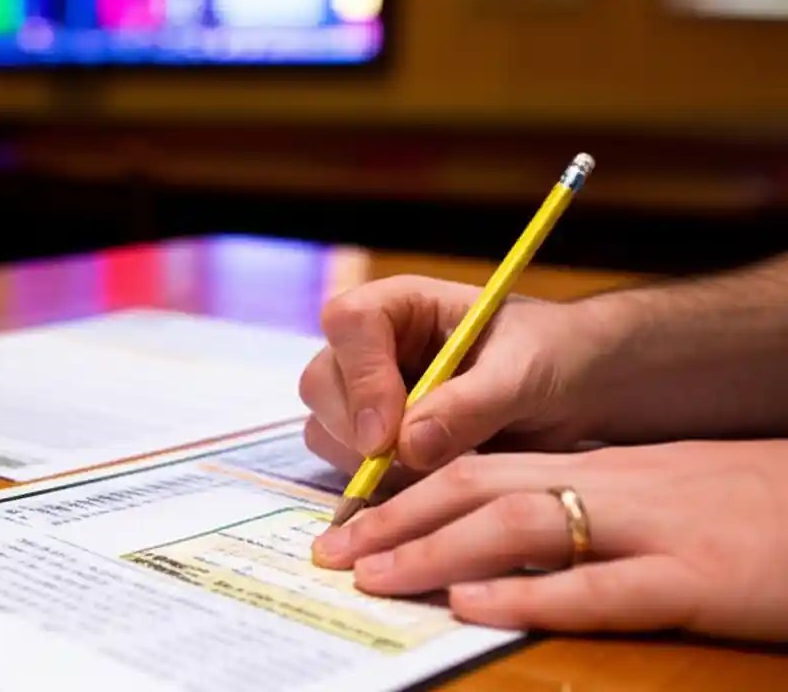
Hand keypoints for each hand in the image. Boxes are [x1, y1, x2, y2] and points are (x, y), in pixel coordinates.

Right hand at [300, 275, 598, 474]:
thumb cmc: (557, 357)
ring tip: (435, 473)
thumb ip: (469, 404)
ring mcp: (367, 394)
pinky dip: (376, 487)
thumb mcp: (526, 373)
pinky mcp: (373, 440)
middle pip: (322, 382)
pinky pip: (345, 466)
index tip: (387, 435)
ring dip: (366, 464)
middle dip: (358, 432)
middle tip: (412, 467)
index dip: (361, 378)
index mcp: (402, 305)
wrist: (580, 391)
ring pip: (325, 429)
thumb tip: (408, 446)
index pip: (349, 323)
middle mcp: (372, 346)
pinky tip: (428, 487)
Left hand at [310, 440, 787, 641]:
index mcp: (606, 469)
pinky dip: (529, 593)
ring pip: (523, 524)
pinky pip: (601, 586)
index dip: (409, 496)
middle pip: (482, 487)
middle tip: (331, 553)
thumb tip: (511, 530)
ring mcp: (657, 530)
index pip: (484, 468)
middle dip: (397, 520)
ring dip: (436, 551)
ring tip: (374, 577)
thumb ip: (592, 505)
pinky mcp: (701, 580)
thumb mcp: (667, 494)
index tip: (352, 525)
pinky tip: (473, 606)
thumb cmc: (762, 506)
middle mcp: (618, 487)